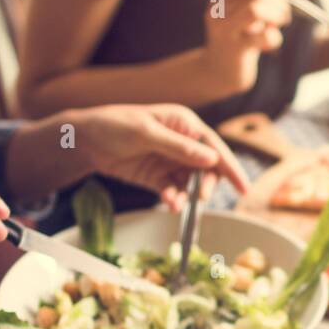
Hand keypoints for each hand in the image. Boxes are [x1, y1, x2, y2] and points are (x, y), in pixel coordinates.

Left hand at [77, 104, 247, 210]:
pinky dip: (174, 199)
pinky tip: (168, 204)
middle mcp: (182, 144)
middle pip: (207, 169)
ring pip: (191, 184)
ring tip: (175, 204)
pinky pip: (174, 192)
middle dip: (205, 185)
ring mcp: (170, 162)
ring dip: (187, 196)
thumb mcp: (146, 132)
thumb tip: (212, 159)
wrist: (85, 140)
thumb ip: (179, 147)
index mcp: (184, 124)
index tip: (244, 188)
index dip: (231, 167)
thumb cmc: (114, 125)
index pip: (214, 147)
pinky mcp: (158, 178)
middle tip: (198, 197)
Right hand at [202, 0, 289, 93]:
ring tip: (280, 22)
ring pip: (256, 10)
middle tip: (284, 13)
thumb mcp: (238, 15)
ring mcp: (225, 32)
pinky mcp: (237, 51)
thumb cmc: (236, 39)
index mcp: (218, 0)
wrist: (218, 73)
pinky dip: (274, 38)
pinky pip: (265, 36)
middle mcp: (217, 14)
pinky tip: (269, 44)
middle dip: (276, 1)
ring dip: (276, 14)